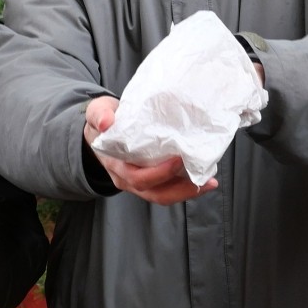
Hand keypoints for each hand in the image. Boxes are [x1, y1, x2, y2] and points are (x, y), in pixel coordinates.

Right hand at [84, 96, 217, 205]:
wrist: (101, 129)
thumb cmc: (103, 121)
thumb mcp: (98, 112)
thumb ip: (99, 114)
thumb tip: (106, 122)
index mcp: (116, 164)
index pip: (137, 177)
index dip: (159, 173)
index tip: (178, 159)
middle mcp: (127, 178)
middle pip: (155, 193)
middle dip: (181, 189)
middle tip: (205, 179)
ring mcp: (139, 181)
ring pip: (163, 195)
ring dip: (187, 192)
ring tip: (209, 182)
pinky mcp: (150, 179)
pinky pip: (167, 188)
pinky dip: (185, 186)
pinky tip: (202, 177)